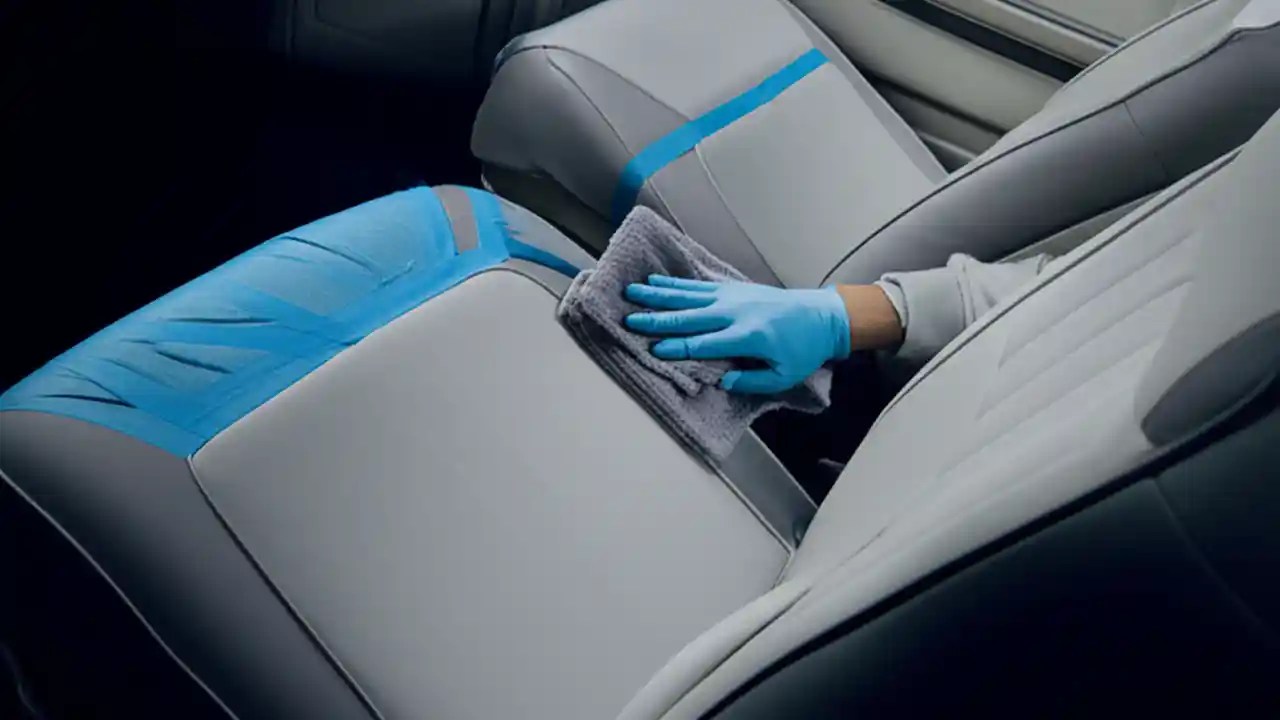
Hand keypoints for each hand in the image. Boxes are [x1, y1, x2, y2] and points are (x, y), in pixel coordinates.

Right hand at [624, 275, 850, 393]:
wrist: (821, 316)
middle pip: (689, 316)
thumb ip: (751, 381)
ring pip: (688, 295)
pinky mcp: (733, 288)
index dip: (677, 347)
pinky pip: (699, 285)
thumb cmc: (803, 349)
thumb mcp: (783, 376)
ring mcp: (733, 297)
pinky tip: (656, 281)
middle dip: (657, 319)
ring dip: (658, 294)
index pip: (704, 343)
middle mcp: (735, 313)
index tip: (654, 348)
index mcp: (747, 336)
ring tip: (633, 291)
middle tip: (630, 318)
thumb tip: (722, 380)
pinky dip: (676, 283)